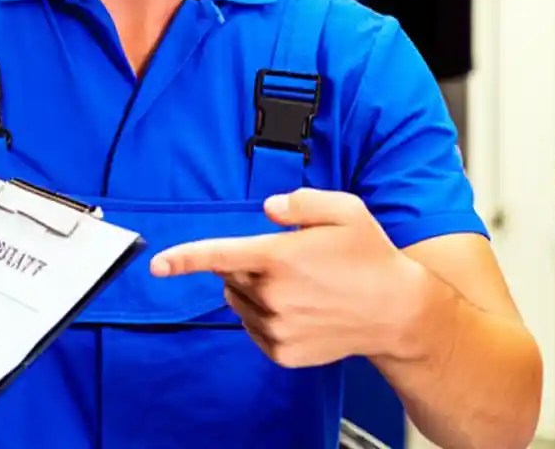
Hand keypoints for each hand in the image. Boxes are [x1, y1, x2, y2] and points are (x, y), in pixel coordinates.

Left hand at [149, 189, 426, 367]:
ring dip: (254, 292)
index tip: (157, 265)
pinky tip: (300, 310)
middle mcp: (272, 296)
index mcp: (279, 258)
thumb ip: (300, 202)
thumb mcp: (344, 211)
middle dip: (247, 266)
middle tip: (288, 263)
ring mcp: (276, 328)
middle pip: (230, 275)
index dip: (183, 259)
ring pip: (238, 302)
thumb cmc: (370, 258)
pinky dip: (265, 318)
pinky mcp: (282, 352)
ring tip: (299, 287)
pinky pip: (253, 329)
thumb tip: (269, 209)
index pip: (218, 255)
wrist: (398, 313)